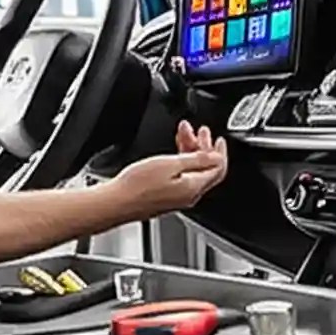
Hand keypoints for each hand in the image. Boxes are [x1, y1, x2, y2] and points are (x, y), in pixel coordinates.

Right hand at [108, 121, 228, 216]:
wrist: (116, 203)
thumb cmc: (137, 186)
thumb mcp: (171, 164)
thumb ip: (197, 159)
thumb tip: (215, 157)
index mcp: (193, 187)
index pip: (218, 168)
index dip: (220, 151)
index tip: (218, 139)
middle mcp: (188, 196)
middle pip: (206, 169)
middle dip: (204, 147)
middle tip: (199, 132)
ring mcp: (177, 198)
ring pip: (192, 172)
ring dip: (191, 151)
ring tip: (183, 135)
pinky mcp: (165, 198)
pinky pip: (181, 178)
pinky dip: (181, 161)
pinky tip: (172, 153)